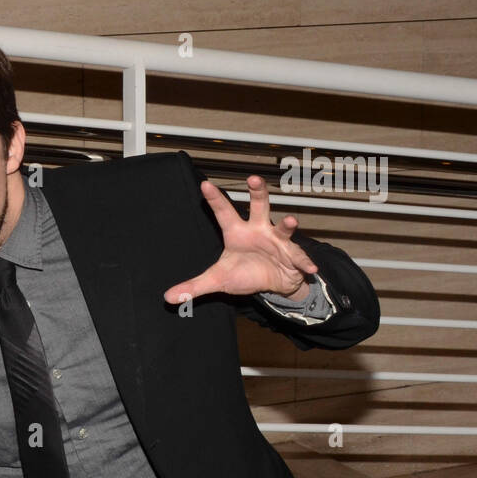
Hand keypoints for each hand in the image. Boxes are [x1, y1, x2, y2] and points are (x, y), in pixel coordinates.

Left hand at [163, 175, 317, 303]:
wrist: (272, 283)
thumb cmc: (244, 272)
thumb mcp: (217, 280)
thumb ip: (194, 287)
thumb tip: (167, 297)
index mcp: (237, 232)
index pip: (223, 212)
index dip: (215, 199)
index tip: (204, 184)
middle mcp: (258, 230)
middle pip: (259, 206)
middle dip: (258, 192)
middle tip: (254, 179)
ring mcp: (278, 241)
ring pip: (283, 227)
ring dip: (287, 224)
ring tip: (290, 221)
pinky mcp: (292, 256)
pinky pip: (298, 258)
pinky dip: (304, 262)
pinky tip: (309, 269)